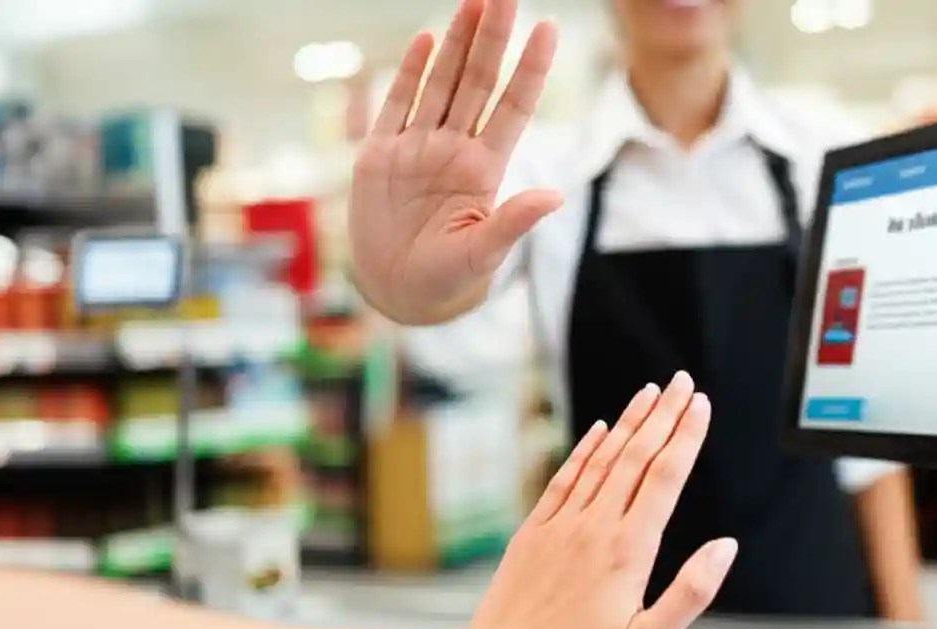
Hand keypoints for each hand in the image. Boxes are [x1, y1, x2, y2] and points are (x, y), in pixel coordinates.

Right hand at [349, 0, 561, 324]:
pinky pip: (397, 105)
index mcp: (484, 170)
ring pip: (442, 84)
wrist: (395, 292)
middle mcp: (455, 149)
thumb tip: (556, 196)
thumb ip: (514, 222)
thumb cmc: (445, 279)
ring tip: (475, 2)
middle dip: (492, 38)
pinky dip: (411, 73)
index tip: (548, 30)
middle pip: (478, 83)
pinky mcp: (380, 154)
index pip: (513, 108)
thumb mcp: (482, 255)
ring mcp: (418, 148)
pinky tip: (428, 39)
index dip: (530, 69)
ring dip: (457, 43)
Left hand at [470, 373, 737, 628]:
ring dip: (628, 422)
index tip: (701, 405)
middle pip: (636, 456)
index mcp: (628, 551)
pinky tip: (597, 430)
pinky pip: (563, 480)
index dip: (686, 436)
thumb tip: (725, 548)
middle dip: (664, 415)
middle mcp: (594, 529)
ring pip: (601, 460)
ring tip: (649, 393)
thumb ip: (692, 591)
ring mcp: (560, 527)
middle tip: (683, 382)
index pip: (665, 477)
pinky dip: (583, 450)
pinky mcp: (533, 535)